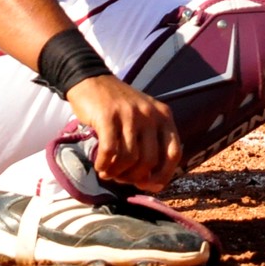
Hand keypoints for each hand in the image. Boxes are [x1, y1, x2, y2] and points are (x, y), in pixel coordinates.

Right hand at [64, 74, 181, 191]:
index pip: (173, 153)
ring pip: (129, 158)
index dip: (164, 174)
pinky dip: (104, 164)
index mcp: (164, 115)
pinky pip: (110, 151)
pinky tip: (100, 166)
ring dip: (117, 172)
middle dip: (134, 176)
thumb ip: (151, 144)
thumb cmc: (118, 105)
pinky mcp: (108, 116)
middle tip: (121, 178)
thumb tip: (154, 183)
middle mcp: (150, 114)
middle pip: (149, 160)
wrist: (91, 79)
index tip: (149, 185)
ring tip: (108, 172)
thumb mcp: (143, 117)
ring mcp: (129, 114)